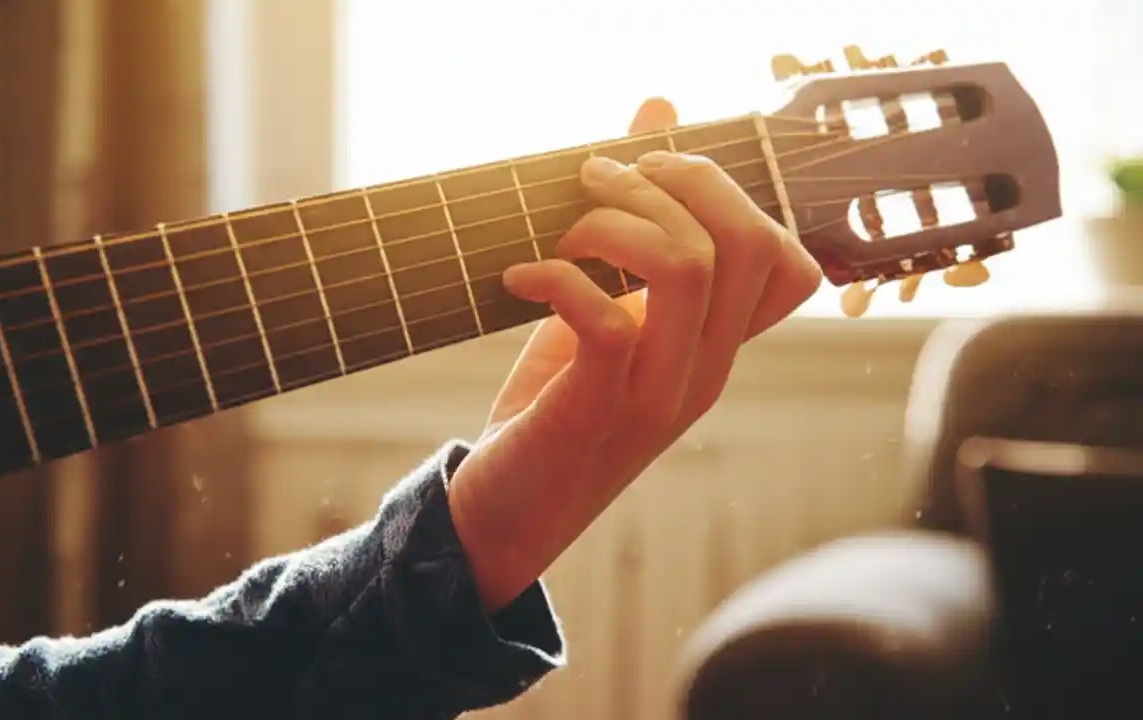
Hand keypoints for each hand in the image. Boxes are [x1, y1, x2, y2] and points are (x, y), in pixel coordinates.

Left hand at [447, 98, 821, 611]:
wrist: (508, 511)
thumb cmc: (556, 398)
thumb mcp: (602, 301)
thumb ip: (636, 225)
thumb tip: (657, 109)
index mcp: (716, 347)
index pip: (790, 264)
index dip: (734, 195)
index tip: (654, 176)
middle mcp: (704, 370)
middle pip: (745, 244)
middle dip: (676, 182)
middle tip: (601, 176)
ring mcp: (657, 394)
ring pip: (687, 270)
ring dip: (615, 222)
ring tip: (562, 230)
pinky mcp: (596, 409)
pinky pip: (608, 320)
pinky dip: (557, 277)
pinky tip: (518, 279)